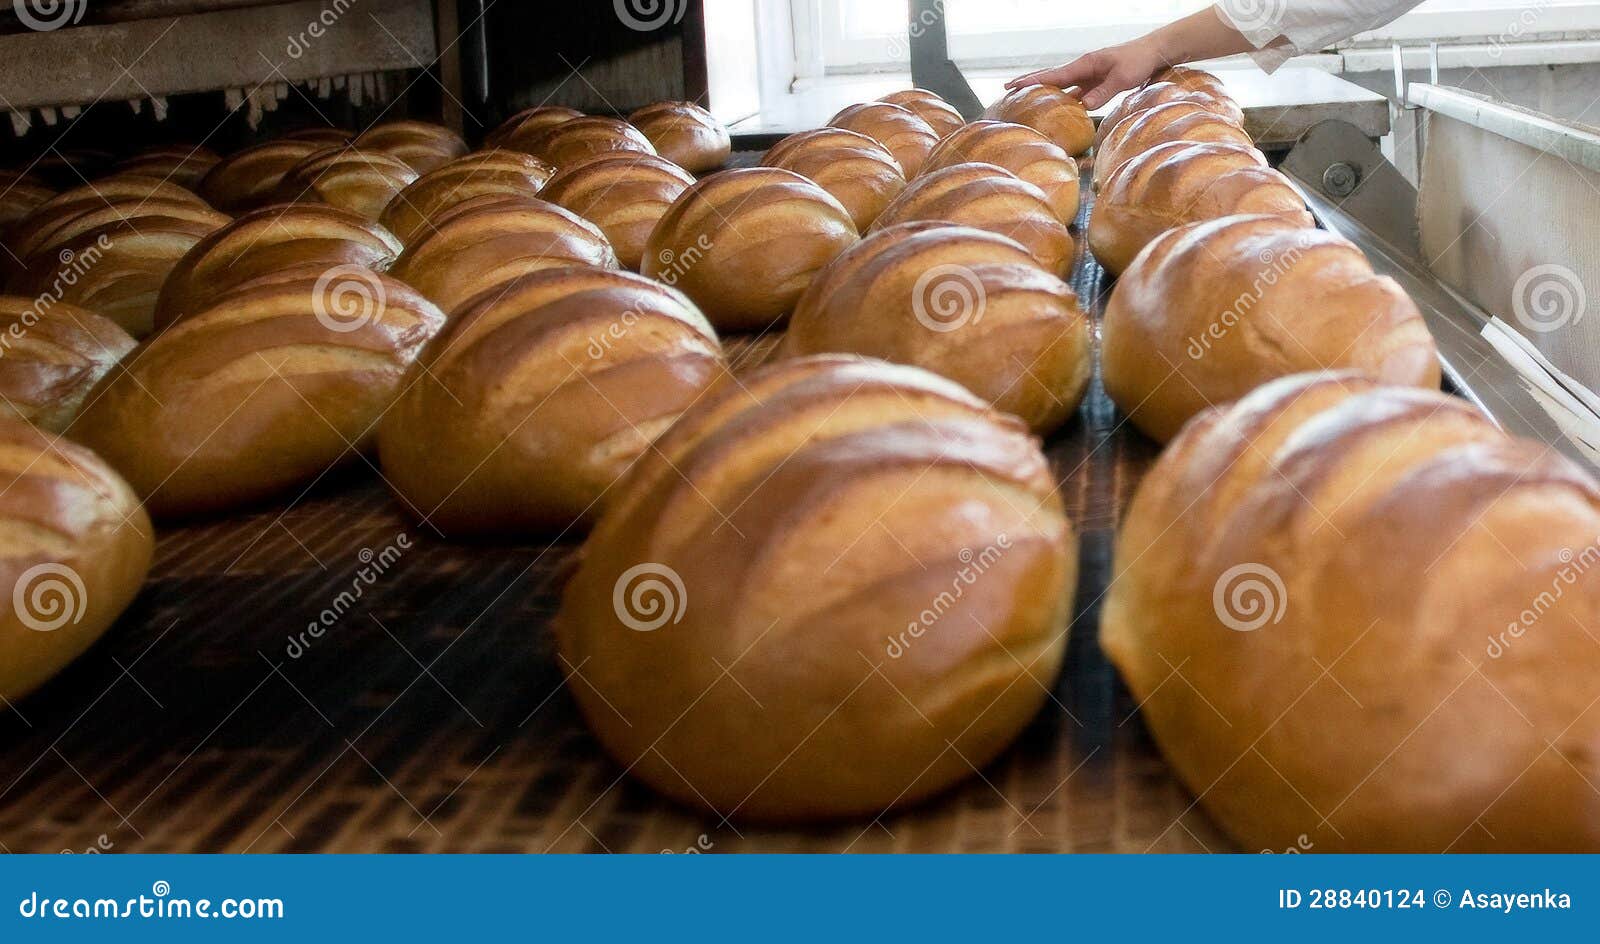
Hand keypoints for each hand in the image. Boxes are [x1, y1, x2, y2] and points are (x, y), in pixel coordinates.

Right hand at [1007, 39, 1167, 109]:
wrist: (1153, 53)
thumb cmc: (1138, 62)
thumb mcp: (1122, 78)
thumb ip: (1103, 92)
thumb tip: (1083, 106)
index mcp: (1085, 64)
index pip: (1054, 75)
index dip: (1033, 81)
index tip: (1013, 85)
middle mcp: (1083, 69)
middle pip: (1051, 78)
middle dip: (1029, 83)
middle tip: (1007, 89)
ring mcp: (1088, 77)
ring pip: (1061, 86)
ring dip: (1043, 93)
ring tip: (1024, 101)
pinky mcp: (1095, 84)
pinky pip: (1074, 93)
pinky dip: (1062, 100)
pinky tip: (1055, 109)